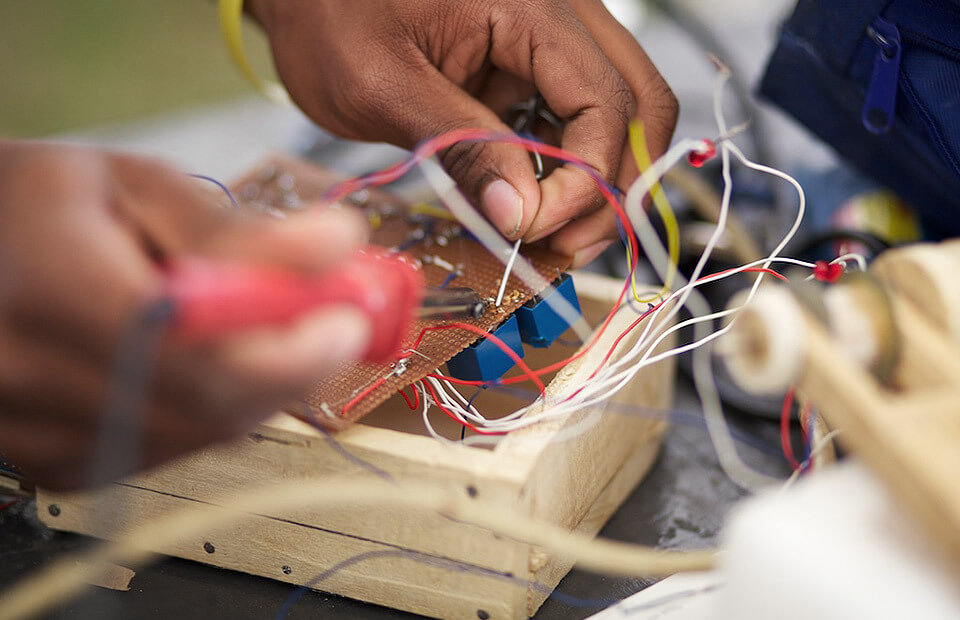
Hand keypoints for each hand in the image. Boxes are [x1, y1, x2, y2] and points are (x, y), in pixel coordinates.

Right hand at [0, 141, 369, 488]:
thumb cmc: (40, 203)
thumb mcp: (134, 186)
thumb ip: (233, 229)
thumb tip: (336, 247)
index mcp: (50, 287)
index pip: (198, 359)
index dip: (293, 353)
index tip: (347, 319)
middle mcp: (31, 377)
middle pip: (211, 411)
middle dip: (293, 368)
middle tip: (328, 318)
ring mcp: (39, 434)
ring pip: (202, 438)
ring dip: (258, 388)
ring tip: (257, 325)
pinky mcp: (59, 463)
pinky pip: (173, 450)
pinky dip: (213, 409)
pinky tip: (203, 359)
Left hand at [249, 0, 676, 266]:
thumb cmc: (329, 14)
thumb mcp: (382, 86)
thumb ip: (460, 145)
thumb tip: (518, 212)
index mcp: (528, 4)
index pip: (603, 100)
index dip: (584, 179)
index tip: (529, 228)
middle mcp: (560, 13)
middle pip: (640, 104)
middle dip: (612, 185)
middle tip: (562, 243)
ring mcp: (553, 37)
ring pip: (621, 112)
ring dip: (596, 181)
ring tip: (548, 234)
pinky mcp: (533, 63)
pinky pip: (577, 117)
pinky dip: (567, 167)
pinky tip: (531, 204)